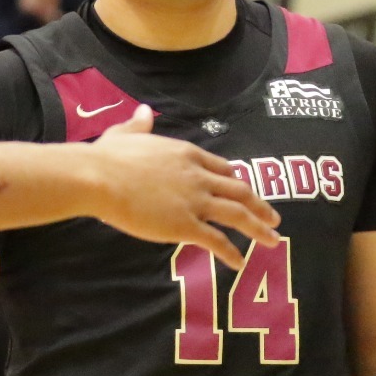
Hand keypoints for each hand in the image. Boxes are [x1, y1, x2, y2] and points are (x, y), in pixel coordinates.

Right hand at [85, 107, 278, 268]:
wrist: (100, 178)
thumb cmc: (106, 157)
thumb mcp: (125, 134)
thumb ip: (139, 124)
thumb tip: (144, 112)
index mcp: (187, 153)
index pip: (222, 168)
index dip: (236, 181)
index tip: (245, 190)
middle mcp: (198, 176)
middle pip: (239, 191)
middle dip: (260, 205)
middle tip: (275, 216)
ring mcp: (195, 201)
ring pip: (238, 215)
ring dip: (259, 228)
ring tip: (273, 240)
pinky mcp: (186, 225)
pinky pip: (216, 241)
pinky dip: (231, 252)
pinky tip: (240, 263)